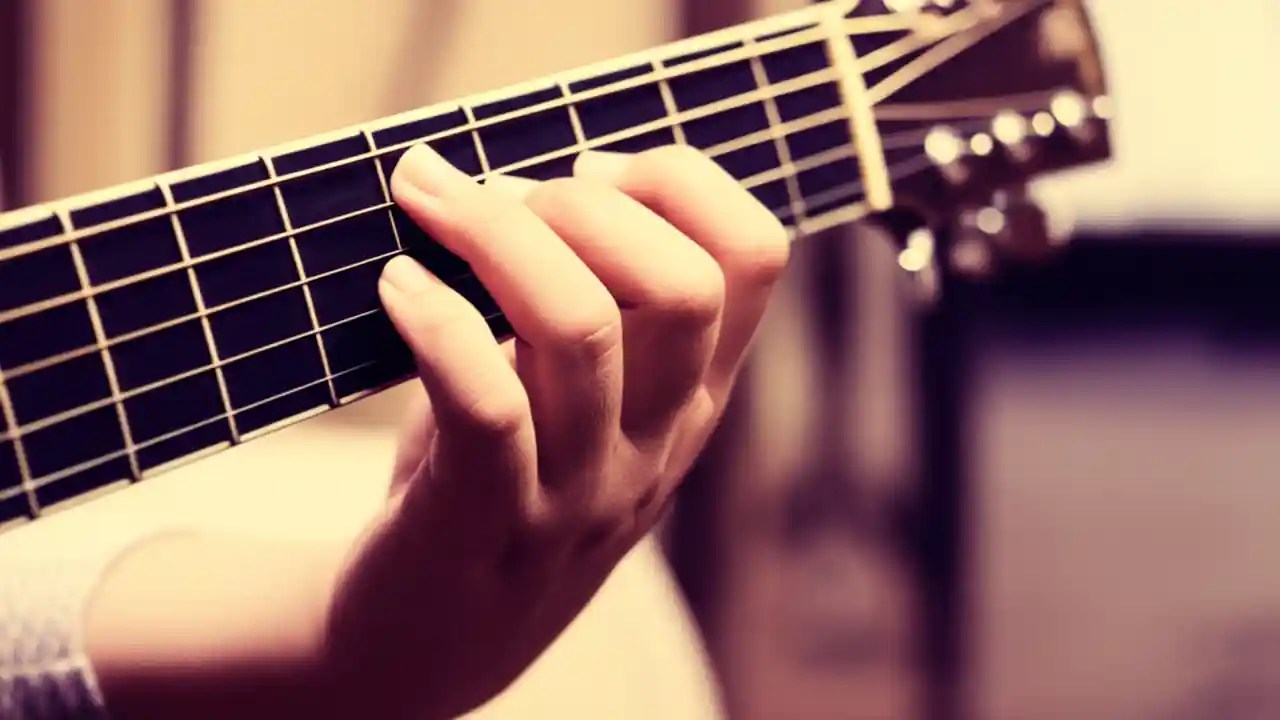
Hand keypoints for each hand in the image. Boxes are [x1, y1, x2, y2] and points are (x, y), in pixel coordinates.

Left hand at [320, 143, 788, 717]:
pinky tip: (396, 285)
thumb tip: (543, 178)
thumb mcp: (572, 393)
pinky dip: (435, 319)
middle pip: (684, 286)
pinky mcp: (486, 520)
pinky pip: (485, 403)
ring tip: (430, 208)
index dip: (679, 181)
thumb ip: (589, 302)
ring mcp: (580, 490)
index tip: (586, 169)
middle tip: (496, 194)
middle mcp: (656, 442)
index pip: (755, 257)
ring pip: (582, 328)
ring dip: (497, 236)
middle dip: (585, 204)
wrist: (427, 639)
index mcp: (691, 395)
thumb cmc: (492, 480)